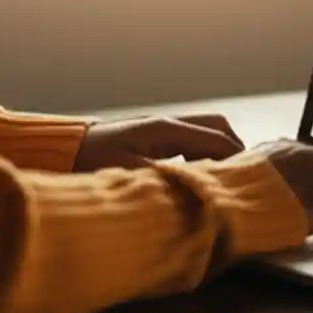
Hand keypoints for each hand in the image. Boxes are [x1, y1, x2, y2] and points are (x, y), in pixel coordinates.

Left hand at [74, 114, 244, 170]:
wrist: (64, 150)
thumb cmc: (90, 159)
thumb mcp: (127, 171)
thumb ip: (164, 179)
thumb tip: (196, 189)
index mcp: (167, 129)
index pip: (217, 140)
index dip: (238, 161)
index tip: (248, 183)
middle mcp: (169, 123)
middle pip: (218, 126)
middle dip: (236, 150)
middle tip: (244, 178)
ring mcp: (163, 128)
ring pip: (207, 130)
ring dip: (221, 151)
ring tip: (226, 180)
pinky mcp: (155, 137)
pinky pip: (192, 140)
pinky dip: (205, 154)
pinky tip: (201, 177)